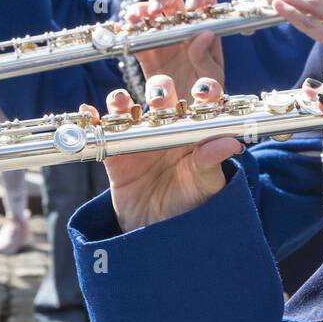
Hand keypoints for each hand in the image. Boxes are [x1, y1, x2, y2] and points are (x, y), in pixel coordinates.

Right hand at [85, 72, 240, 233]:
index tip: (203, 93)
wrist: (160, 231)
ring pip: (128, 108)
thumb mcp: (205, 184)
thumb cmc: (190, 203)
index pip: (203, 101)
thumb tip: (232, 143)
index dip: (205, 90)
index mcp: (195, 130)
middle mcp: (167, 127)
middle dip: (160, 90)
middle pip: (163, 96)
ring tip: (119, 103)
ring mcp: (140, 136)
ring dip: (121, 100)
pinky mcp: (116, 152)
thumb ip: (212, 162)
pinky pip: (103, 132)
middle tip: (160, 102)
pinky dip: (93, 120)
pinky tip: (89, 115)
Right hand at [123, 0, 225, 93]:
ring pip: (149, 11)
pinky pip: (134, 35)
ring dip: (140, 9)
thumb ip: (207, 57)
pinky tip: (124, 31)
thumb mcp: (212, 76)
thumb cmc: (206, 89)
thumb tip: (204, 34)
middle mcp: (182, 26)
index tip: (191, 7)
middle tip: (156, 11)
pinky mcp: (145, 51)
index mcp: (203, 27)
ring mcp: (161, 37)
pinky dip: (127, 30)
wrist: (186, 111)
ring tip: (136, 19)